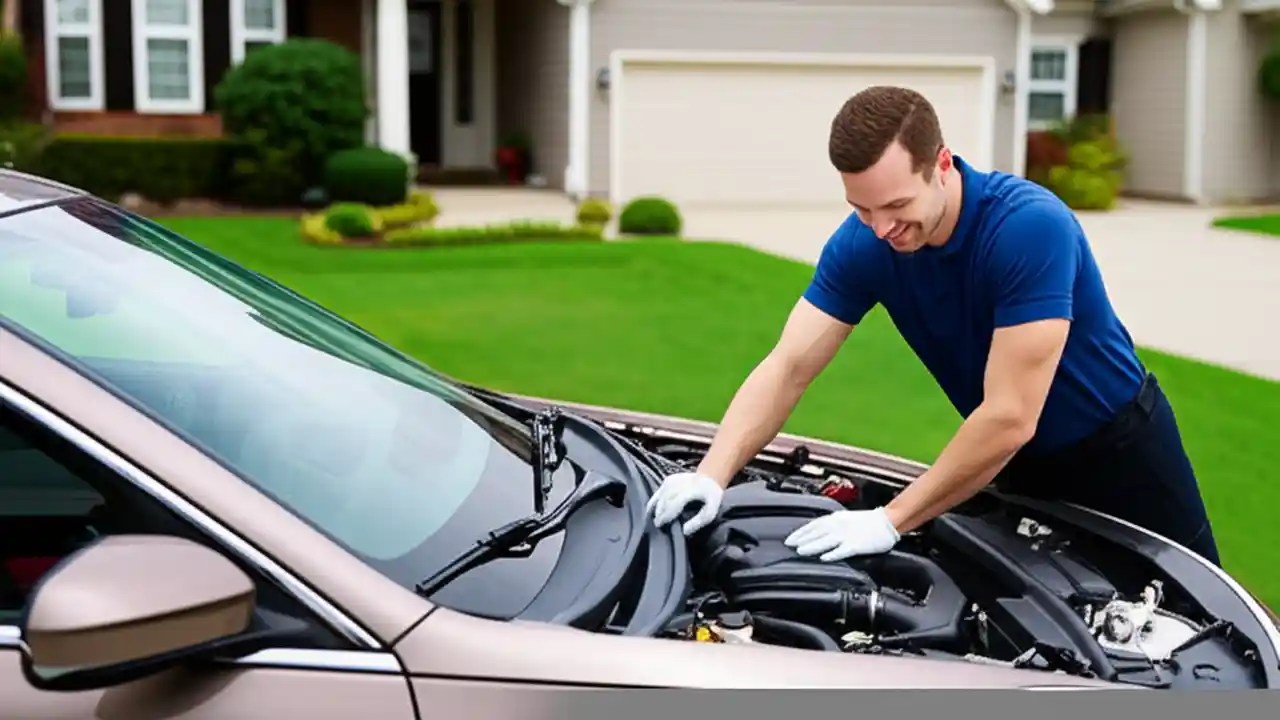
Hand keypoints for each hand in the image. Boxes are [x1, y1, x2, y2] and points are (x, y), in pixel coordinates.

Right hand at [645, 471, 724, 535]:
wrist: (709, 478)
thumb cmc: (710, 497)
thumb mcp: (711, 511)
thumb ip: (699, 522)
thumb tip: (684, 531)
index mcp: (690, 490)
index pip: (673, 504)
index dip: (665, 516)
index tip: (660, 526)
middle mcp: (679, 483)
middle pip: (664, 500)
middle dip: (659, 514)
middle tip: (657, 525)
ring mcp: (672, 480)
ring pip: (659, 496)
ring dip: (655, 508)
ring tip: (655, 519)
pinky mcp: (668, 479)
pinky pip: (658, 492)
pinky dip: (655, 502)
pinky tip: (654, 510)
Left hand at [783, 507, 899, 561]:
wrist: (888, 521)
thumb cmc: (868, 521)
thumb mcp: (846, 518)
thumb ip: (831, 525)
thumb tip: (817, 531)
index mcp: (836, 519)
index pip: (813, 525)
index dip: (800, 532)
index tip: (789, 539)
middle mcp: (839, 526)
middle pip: (816, 533)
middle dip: (801, 539)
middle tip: (789, 545)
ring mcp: (847, 536)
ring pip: (826, 541)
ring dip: (812, 546)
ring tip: (801, 551)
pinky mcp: (856, 546)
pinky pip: (843, 550)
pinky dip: (833, 554)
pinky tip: (824, 558)